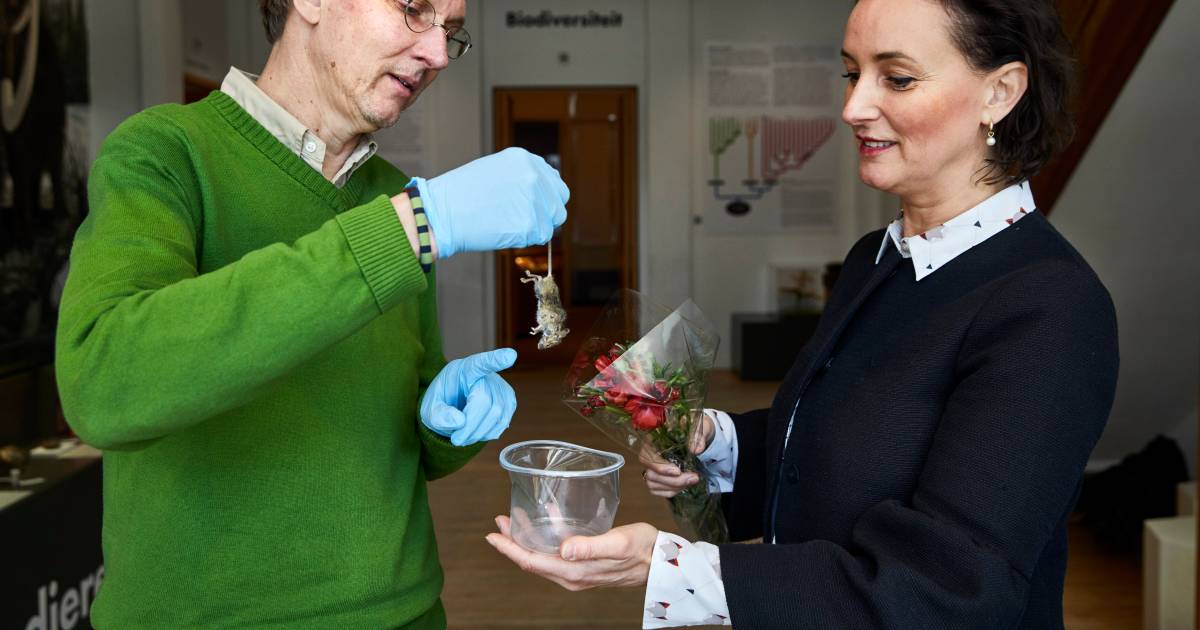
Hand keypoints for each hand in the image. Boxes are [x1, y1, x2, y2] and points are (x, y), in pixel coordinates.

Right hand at [410, 147, 568, 258]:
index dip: (545, 197)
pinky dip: (526, 238)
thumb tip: (541, 193)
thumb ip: (521, 177)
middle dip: (546, 212)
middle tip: (524, 219)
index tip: (532, 205)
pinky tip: (505, 231)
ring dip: (537, 226)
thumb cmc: (461, 194)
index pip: (554, 181)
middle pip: (559, 201)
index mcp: (526, 160)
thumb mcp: (495, 170)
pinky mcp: (531, 225)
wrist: (441, 213)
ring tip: (510, 223)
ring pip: (552, 221)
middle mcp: (534, 177)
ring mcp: (535, 201)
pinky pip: (541, 236)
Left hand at [420, 348, 517, 445]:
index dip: (496, 360)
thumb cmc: (441, 403)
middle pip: (485, 401)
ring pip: (497, 415)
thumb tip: (459, 422)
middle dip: (470, 426)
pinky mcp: (509, 401)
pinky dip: (489, 433)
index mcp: (464, 369)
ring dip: (479, 433)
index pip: (481, 363)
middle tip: (456, 440)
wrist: (450, 406)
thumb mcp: (429, 409)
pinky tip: (477, 431)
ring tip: (464, 437)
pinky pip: (503, 422)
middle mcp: (487, 374)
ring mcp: (501, 387)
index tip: (510, 355)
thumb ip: (439, 416)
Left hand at [485, 515, 657, 590]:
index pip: (532, 562)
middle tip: (500, 521)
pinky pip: (556, 556)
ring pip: (542, 558)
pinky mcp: (584, 567)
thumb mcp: (617, 542)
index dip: (509, 549)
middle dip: (513, 542)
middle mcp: (572, 576)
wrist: (661, 562)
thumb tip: (563, 549)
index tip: (492, 534)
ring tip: (514, 520)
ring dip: (526, 541)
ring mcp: (577, 574)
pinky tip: (546, 520)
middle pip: (532, 561)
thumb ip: (590, 546)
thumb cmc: (642, 548)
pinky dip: (545, 539)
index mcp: (575, 571)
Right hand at [638, 411, 714, 497]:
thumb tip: (695, 450)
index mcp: (653, 440)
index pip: (646, 456)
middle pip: (650, 473)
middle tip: (694, 477)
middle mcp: (650, 454)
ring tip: (692, 480)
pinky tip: (684, 485)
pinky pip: (657, 491)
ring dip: (674, 487)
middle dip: (673, 480)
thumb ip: (697, 436)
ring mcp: (652, 468)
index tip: (677, 471)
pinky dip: (671, 491)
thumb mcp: (698, 428)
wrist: (698, 438)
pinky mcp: (657, 478)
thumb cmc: (694, 430)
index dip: (659, 466)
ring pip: (653, 484)